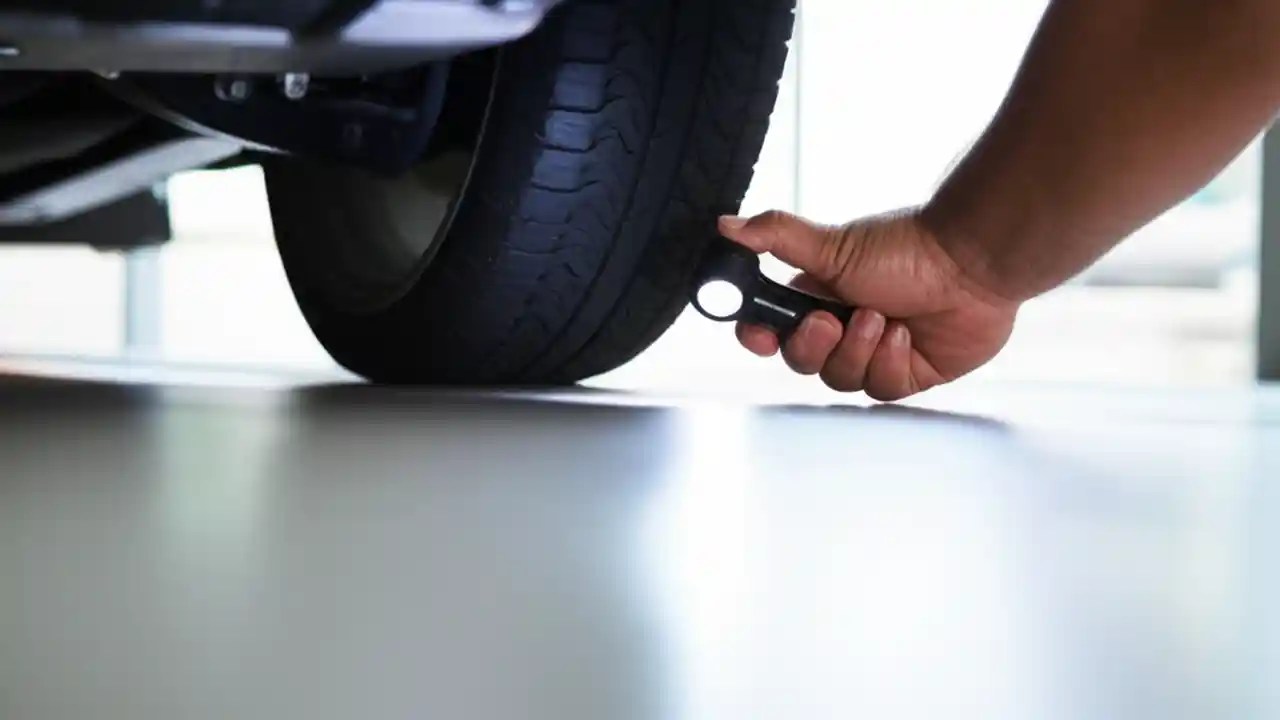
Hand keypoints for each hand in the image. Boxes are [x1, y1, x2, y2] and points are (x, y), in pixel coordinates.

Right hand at [719, 209, 1018, 400]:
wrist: (973, 264)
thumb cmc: (908, 248)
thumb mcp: (832, 245)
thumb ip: (775, 237)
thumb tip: (725, 225)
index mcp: (818, 296)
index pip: (772, 329)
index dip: (760, 338)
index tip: (760, 336)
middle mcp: (844, 326)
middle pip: (803, 361)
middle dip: (816, 345)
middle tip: (834, 320)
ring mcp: (877, 352)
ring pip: (842, 379)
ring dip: (859, 350)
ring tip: (885, 319)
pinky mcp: (911, 373)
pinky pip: (882, 389)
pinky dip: (892, 363)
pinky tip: (909, 335)